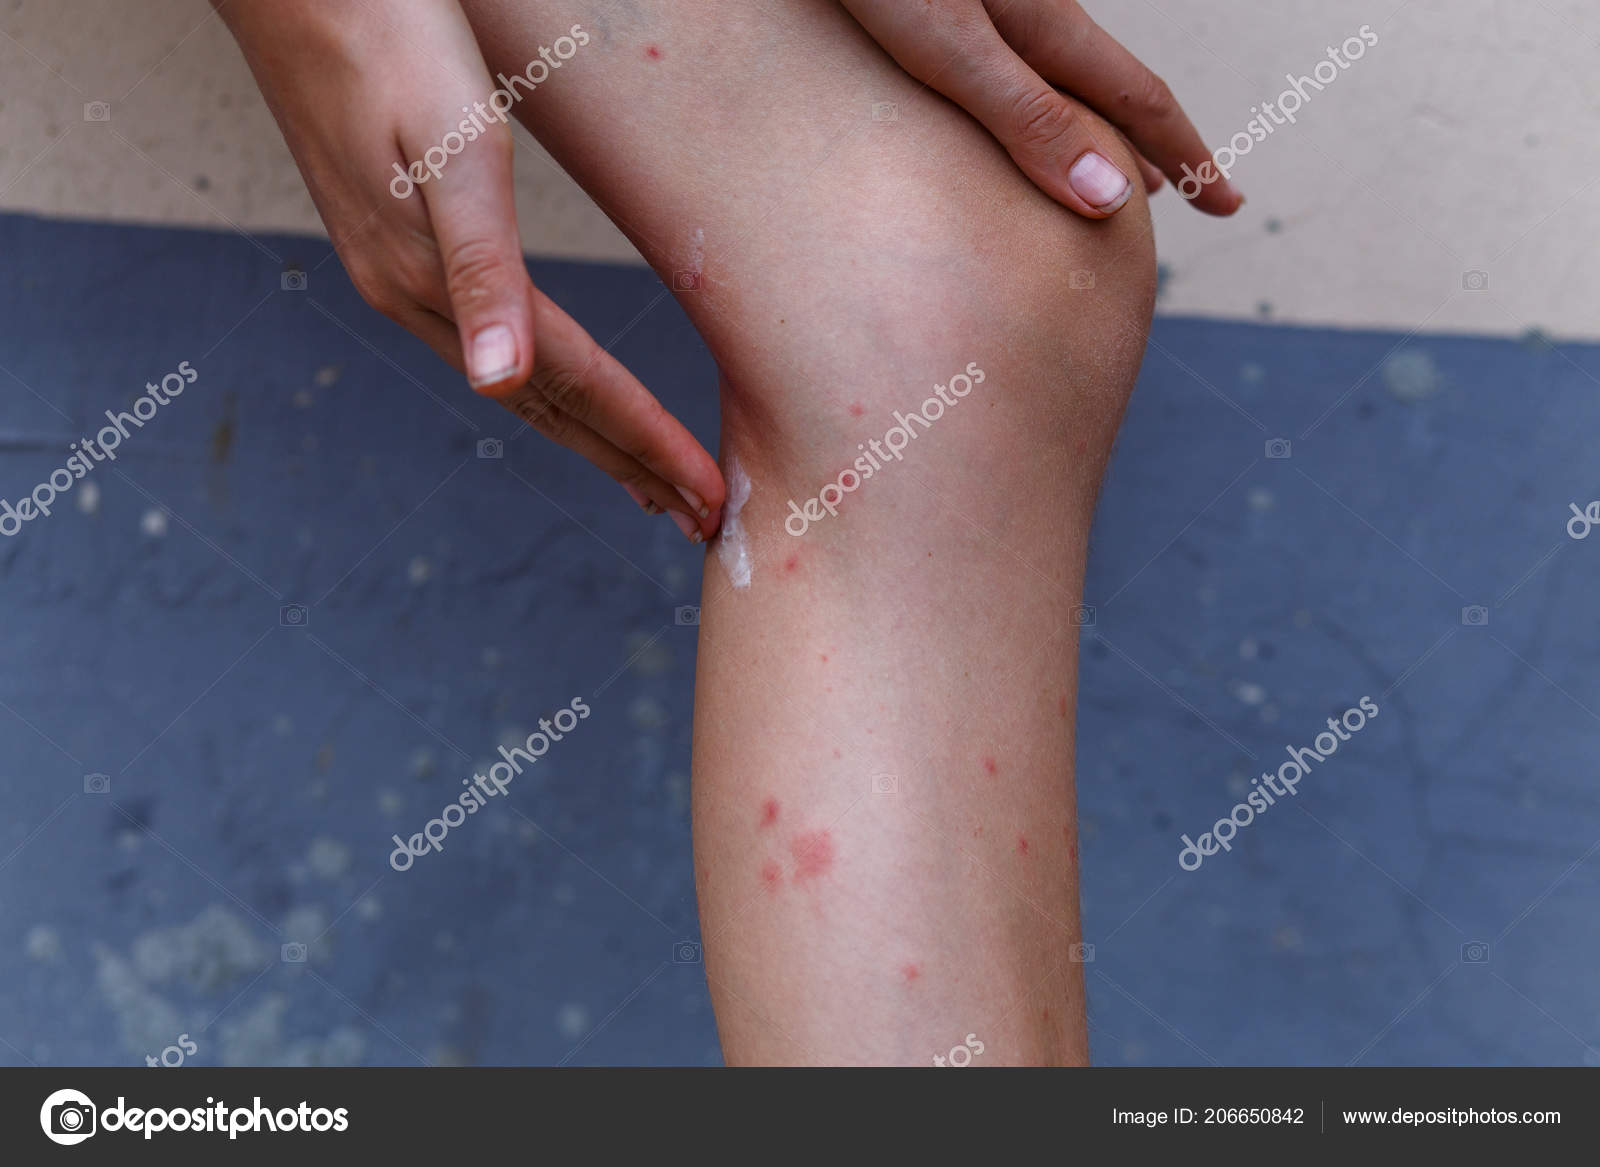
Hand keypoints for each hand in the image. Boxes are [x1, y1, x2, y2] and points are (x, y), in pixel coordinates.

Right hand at [215, 0, 722, 538]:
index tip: (708, 499)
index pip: (573, 385)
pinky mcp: (393, 246)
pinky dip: (544, 384)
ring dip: (589, 434)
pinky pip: (488, 343)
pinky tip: (557, 386)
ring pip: (519, 382)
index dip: (645, 443)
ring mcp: (398, 276)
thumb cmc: (387, 37)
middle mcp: (416, 296)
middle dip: (627, 463)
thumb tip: (500, 382)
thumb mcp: (451, 149)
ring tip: (644, 477)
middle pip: (548, 406)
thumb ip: (479, 268)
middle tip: (697, 519)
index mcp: (438, 281)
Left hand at [838, 0, 1243, 218]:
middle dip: (1154, 146)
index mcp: (1044, 26)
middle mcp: (1030, 10)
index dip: (1188, 157)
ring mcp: (992, 5)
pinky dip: (1048, 104)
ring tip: (1120, 169)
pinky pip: (1022, 66)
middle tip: (1189, 194)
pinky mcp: (951, 4)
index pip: (1138, 103)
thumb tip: (1110, 198)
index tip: (1228, 204)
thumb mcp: (949, 45)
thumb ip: (1025, 117)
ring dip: (1100, 127)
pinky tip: (1024, 111)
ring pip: (1066, 76)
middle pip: (1110, 88)